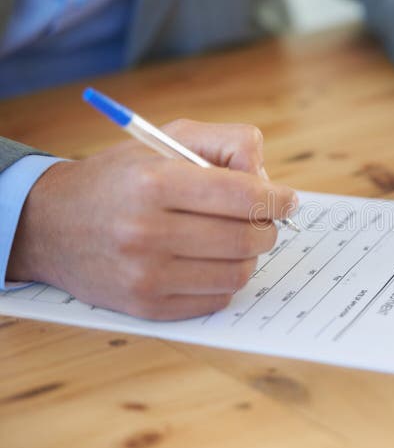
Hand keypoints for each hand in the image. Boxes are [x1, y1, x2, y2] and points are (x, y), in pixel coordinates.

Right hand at [7, 120, 296, 319]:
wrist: (51, 224)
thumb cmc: (122, 177)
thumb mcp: (167, 140)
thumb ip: (226, 143)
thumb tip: (268, 179)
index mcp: (154, 182)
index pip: (243, 195)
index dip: (277, 199)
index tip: (287, 201)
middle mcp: (146, 230)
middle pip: (246, 237)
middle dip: (267, 228)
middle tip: (264, 220)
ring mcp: (145, 274)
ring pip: (237, 272)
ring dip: (250, 256)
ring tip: (237, 239)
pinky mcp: (146, 306)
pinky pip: (216, 299)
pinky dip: (226, 280)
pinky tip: (213, 261)